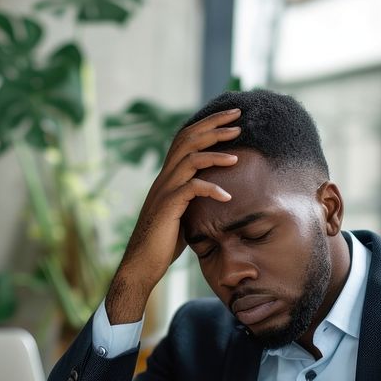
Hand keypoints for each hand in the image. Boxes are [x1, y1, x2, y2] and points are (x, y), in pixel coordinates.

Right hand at [105, 109, 241, 323]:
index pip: (186, 139)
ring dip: (215, 153)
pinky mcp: (168, 206)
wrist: (141, 263)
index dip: (207, 124)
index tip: (230, 118)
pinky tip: (228, 196)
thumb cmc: (163, 242)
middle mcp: (165, 177)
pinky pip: (192, 188)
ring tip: (236, 153)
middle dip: (214, 126)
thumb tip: (216, 194)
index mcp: (168, 176)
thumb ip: (193, 198)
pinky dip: (211, 189)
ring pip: (190, 158)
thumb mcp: (182, 213)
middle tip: (239, 118)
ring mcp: (165, 190)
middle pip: (188, 139)